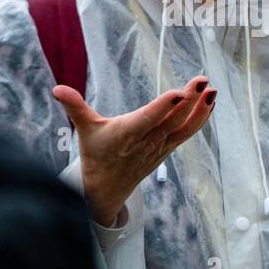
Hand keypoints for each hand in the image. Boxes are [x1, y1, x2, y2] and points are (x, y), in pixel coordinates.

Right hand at [53, 76, 216, 226]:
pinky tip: (209, 102)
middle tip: (202, 80)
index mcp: (127, 134)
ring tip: (212, 90)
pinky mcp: (167, 148)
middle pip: (172, 119)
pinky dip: (200, 118)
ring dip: (200, 109)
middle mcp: (147, 140)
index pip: (148, 118)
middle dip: (189, 100)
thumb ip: (75, 106)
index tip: (179, 92)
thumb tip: (57, 88)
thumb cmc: (95, 154)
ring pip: (184, 127)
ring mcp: (160, 146)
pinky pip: (187, 133)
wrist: (106, 189)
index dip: (164, 106)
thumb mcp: (84, 130)